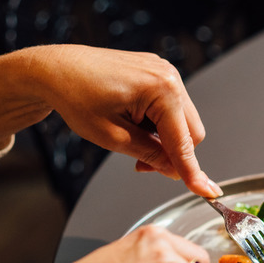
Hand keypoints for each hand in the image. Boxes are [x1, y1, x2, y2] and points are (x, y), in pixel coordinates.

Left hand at [32, 45, 220, 197]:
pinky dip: (159, 124)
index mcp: (161, 89)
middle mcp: (169, 77)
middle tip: (142, 164)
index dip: (192, 171)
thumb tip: (174, 170)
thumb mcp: (113, 137)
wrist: (55, 70)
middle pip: (191, 132)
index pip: (183, 142)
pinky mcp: (158, 74)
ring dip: (164, 139)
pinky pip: (171, 108)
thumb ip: (150, 154)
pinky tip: (135, 124)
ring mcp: (165, 73)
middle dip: (172, 154)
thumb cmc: (75, 96)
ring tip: (132, 140)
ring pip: (182, 122)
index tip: (208, 192)